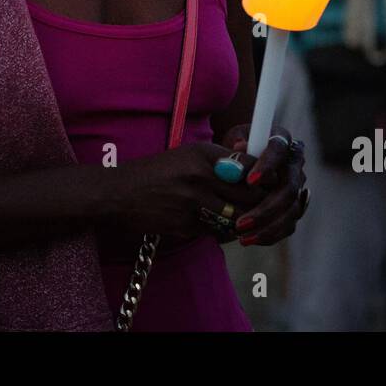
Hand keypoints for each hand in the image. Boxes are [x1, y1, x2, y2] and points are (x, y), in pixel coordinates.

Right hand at [107, 143, 264, 241]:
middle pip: (249, 195)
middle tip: (262, 205)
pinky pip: (216, 231)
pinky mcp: (185, 225)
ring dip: (243, 220)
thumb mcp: (187, 155)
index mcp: (202, 154)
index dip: (264, 178)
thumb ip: (220, 161)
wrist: (118, 194)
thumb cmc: (156, 172)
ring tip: (243, 217)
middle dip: (259, 203)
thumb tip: (254, 171)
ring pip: (236, 217)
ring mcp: (192, 203)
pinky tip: (217, 225)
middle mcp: (199, 176)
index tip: (267, 184)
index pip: (250, 166)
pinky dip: (222, 231)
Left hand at [220, 123, 308, 246]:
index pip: (279, 150)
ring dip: (267, 226)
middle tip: (241, 222)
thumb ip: (235, 143)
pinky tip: (249, 239)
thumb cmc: (236, 147)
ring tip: (241, 235)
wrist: (244, 161)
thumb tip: (239, 148)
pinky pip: (288, 224)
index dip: (267, 166)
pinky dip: (270, 234)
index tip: (250, 182)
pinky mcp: (294, 206)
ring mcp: (297, 187)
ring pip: (291, 210)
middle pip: (289, 188)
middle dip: (266, 208)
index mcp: (281, 139)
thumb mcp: (232, 139)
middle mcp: (294, 164)